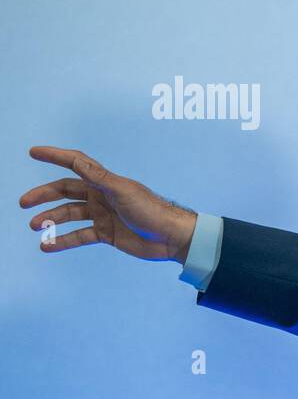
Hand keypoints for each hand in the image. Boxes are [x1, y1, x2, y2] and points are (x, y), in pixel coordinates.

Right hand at [19, 146, 197, 262]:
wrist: (172, 237)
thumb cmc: (151, 210)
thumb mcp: (123, 191)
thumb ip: (98, 177)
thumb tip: (76, 161)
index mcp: (105, 182)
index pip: (76, 164)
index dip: (55, 156)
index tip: (33, 152)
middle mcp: (101, 196)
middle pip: (65, 191)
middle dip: (44, 195)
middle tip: (23, 203)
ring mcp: (102, 214)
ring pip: (69, 215)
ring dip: (50, 219)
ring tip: (34, 226)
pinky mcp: (106, 233)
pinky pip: (78, 236)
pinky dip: (63, 240)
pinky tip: (47, 246)